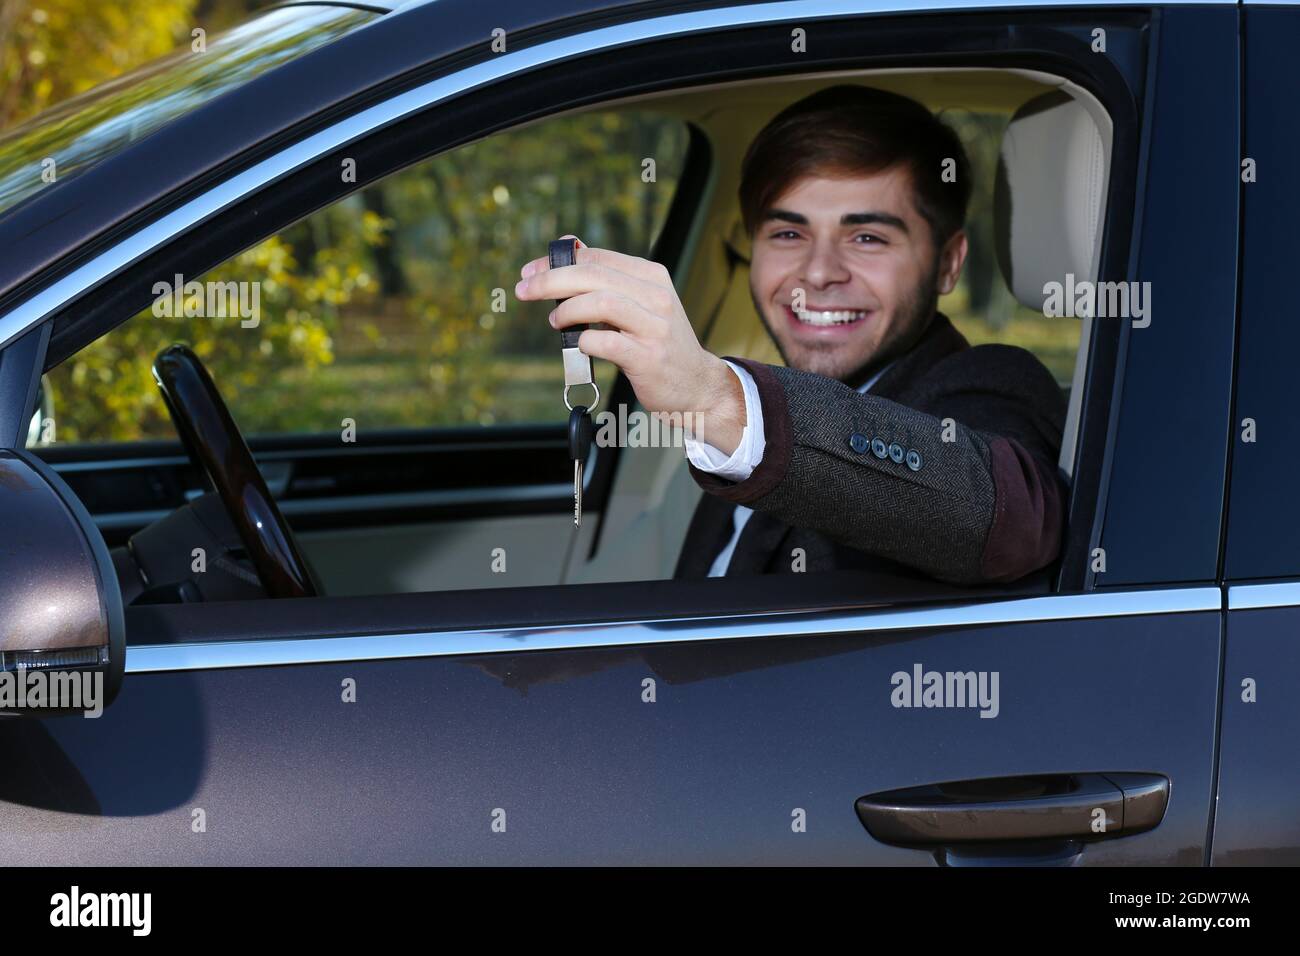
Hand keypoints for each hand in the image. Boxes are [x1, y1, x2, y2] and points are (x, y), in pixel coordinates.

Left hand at [515, 235, 745, 454]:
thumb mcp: (641, 304)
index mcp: (651, 277)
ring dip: (568, 310)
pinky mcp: (649, 358)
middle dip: (551, 280)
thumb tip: (569, 248)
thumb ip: (608, 280)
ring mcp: (655, 328)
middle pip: (595, 276)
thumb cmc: (658, 344)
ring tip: (555, 321)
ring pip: (601, 302)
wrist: (697, 386)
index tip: (530, 271)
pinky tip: (579, 344)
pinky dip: (585, 341)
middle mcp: (656, 297)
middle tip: (525, 290)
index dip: (558, 261)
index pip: (597, 258)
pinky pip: (607, 342)